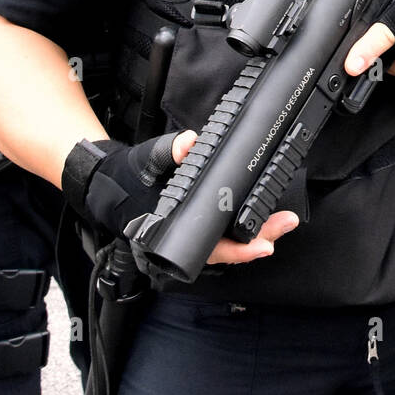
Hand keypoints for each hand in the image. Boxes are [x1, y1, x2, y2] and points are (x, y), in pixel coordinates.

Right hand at [64, 130, 297, 264]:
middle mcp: (184, 239)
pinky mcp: (199, 224)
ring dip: (257, 232)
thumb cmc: (127, 177)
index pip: (210, 249)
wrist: (108, 182)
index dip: (239, 250)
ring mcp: (192, 234)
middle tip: (285, 223)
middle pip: (229, 249)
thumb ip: (168, 151)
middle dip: (260, 237)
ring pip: (229, 243)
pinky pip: (225, 231)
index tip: (263, 245)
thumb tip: (190, 144)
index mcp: (172, 232)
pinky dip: (244, 224)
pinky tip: (263, 215)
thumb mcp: (146, 160)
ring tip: (282, 221)